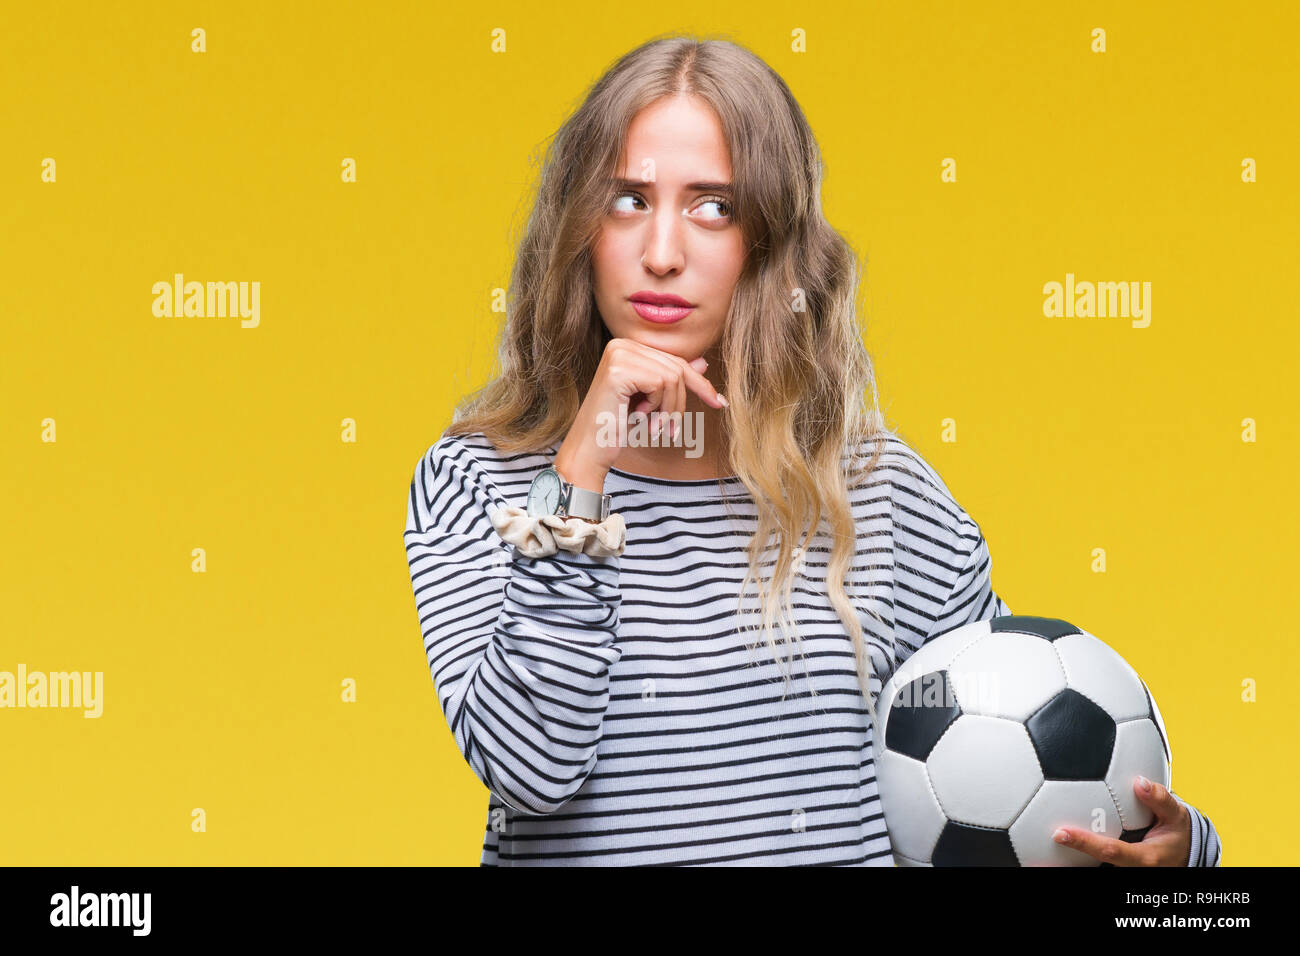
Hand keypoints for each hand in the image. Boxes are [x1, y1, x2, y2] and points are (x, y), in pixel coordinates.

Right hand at [554, 338, 725, 488]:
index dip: (699, 384)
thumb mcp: (651, 401)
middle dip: (680, 402)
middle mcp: (621, 345)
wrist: (590, 449)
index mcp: (627, 347)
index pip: (674, 361)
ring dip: (669, 408)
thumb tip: (703, 362)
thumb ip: (672, 379)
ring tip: (654, 426)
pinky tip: (638, 416)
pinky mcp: (619, 369)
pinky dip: (656, 406)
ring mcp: (619, 355)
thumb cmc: (616, 427)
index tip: (719, 402)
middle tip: (671, 430)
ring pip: (673, 377)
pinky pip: (661, 383)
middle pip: (677, 368)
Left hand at [1050, 776, 1191, 865]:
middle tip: (1037, 849)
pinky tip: (1048, 851)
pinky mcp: (1114, 867)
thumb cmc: (1177, 833)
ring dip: (1064, 864)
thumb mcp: (1177, 817)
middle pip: (1092, 866)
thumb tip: (1139, 782)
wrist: (1187, 856)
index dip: (1084, 843)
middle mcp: (1129, 868)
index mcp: (1144, 858)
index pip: (1109, 851)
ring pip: (1089, 868)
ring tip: (1035, 855)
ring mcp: (1121, 870)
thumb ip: (1160, 799)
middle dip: (1065, 861)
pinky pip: (1092, 864)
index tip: (1060, 832)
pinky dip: (1073, 859)